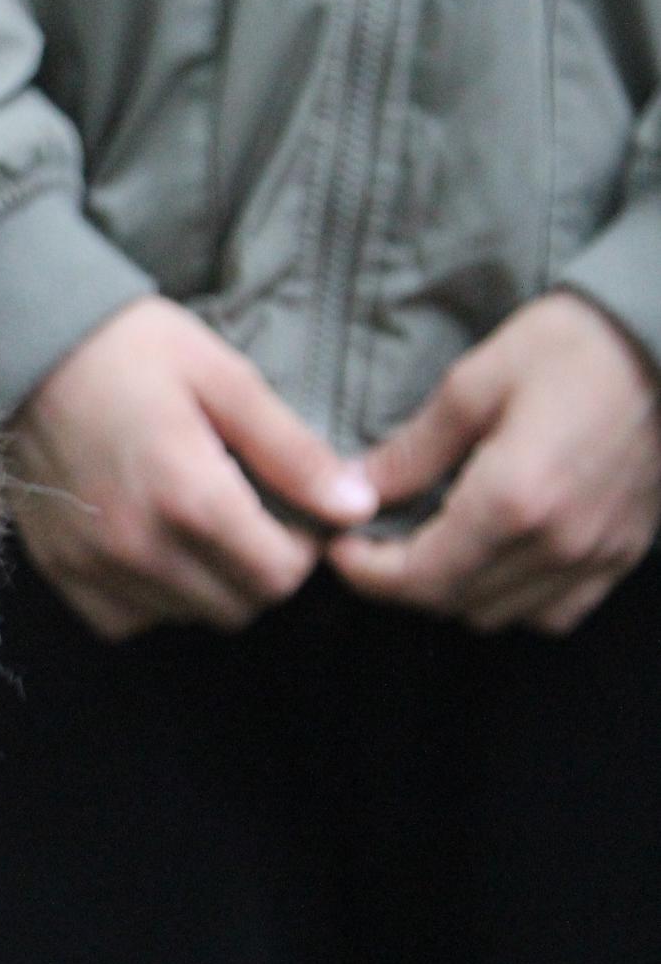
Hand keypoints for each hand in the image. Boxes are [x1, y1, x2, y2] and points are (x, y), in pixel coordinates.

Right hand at [7, 297, 378, 640]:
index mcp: (190, 496)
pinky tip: (149, 547)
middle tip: (246, 516)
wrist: (27, 346)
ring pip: (185, 617)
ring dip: (206, 584)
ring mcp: (93, 563)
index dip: (301, 548)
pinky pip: (123, 621)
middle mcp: (140, 545)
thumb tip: (357, 507)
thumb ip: (292, 452)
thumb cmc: (133, 350)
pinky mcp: (58, 568)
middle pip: (238, 606)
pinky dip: (149, 597)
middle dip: (258, 569)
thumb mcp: (226, 379)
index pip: (280, 576)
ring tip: (195, 526)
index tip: (289, 511)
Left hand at [329, 292, 660, 633]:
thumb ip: (412, 451)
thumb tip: (356, 491)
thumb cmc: (572, 348)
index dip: (366, 574)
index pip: (418, 579)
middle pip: (453, 603)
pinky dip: (514, 599)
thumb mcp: (473, 384)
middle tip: (374, 541)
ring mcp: (597, 555)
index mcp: (512, 503)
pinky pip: (556, 612)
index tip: (340, 546)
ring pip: (501, 615)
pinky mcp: (625, 553)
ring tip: (429, 545)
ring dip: (453, 592)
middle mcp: (557, 545)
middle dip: (400, 582)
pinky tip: (494, 558)